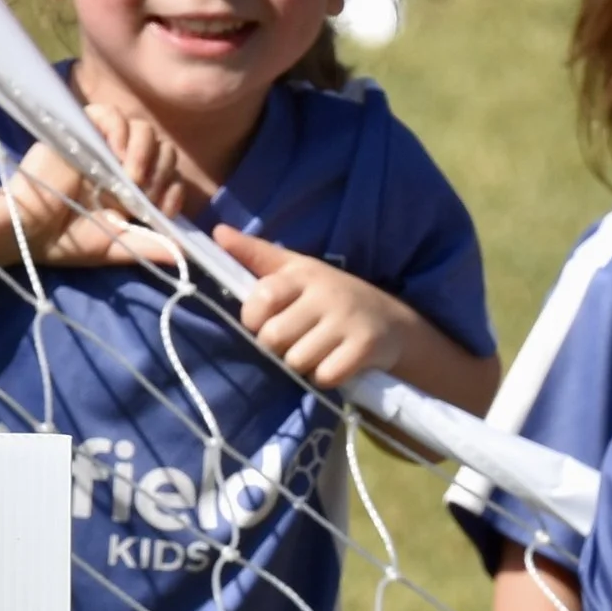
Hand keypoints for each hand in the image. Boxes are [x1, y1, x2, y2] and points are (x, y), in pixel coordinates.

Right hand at [0, 103, 188, 268]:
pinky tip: (116, 155)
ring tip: (132, 178)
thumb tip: (187, 252)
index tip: (163, 209)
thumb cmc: (70, 241)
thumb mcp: (119, 246)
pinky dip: (121, 131)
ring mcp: (103, 145)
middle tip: (144, 193)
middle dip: (163, 171)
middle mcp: (123, 163)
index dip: (174, 189)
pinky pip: (110, 115)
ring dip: (145, 153)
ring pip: (143, 129)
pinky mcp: (80, 131)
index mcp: (135, 189)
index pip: (171, 175)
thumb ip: (152, 245)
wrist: (29, 233)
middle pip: (163, 148)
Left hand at [216, 224, 419, 390]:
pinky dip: (326, 378)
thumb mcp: (297, 271)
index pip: (261, 299)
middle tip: (296, 341)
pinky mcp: (365, 347)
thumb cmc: (332, 297)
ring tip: (317, 352)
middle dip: (279, 347)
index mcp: (303, 274)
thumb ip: (256, 255)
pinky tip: (335, 364)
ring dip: (303, 365)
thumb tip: (217, 232)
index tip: (266, 323)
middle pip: (274, 337)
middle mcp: (326, 294)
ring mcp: (347, 321)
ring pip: (297, 361)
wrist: (393, 323)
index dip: (255, 320)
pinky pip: (325, 376)